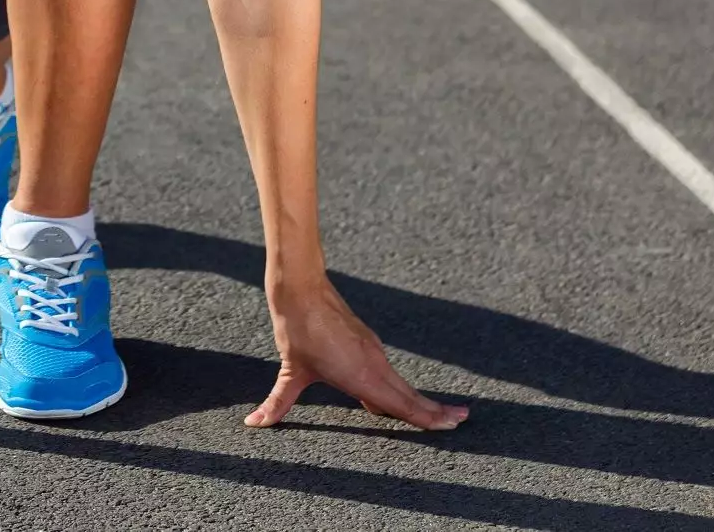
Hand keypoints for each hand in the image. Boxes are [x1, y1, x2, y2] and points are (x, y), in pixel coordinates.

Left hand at [247, 280, 467, 430]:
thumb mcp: (292, 371)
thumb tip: (253, 423)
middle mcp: (375, 364)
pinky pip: (388, 372)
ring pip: (400, 383)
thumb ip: (278, 403)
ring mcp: (373, 351)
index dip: (428, 418)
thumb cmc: (297, 330)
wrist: (301, 288)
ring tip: (439, 413)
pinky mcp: (367, 341)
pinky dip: (399, 387)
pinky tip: (395, 398)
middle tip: (459, 421)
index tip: (452, 426)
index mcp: (363, 377)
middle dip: (435, 411)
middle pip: (410, 396)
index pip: (403, 406)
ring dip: (418, 399)